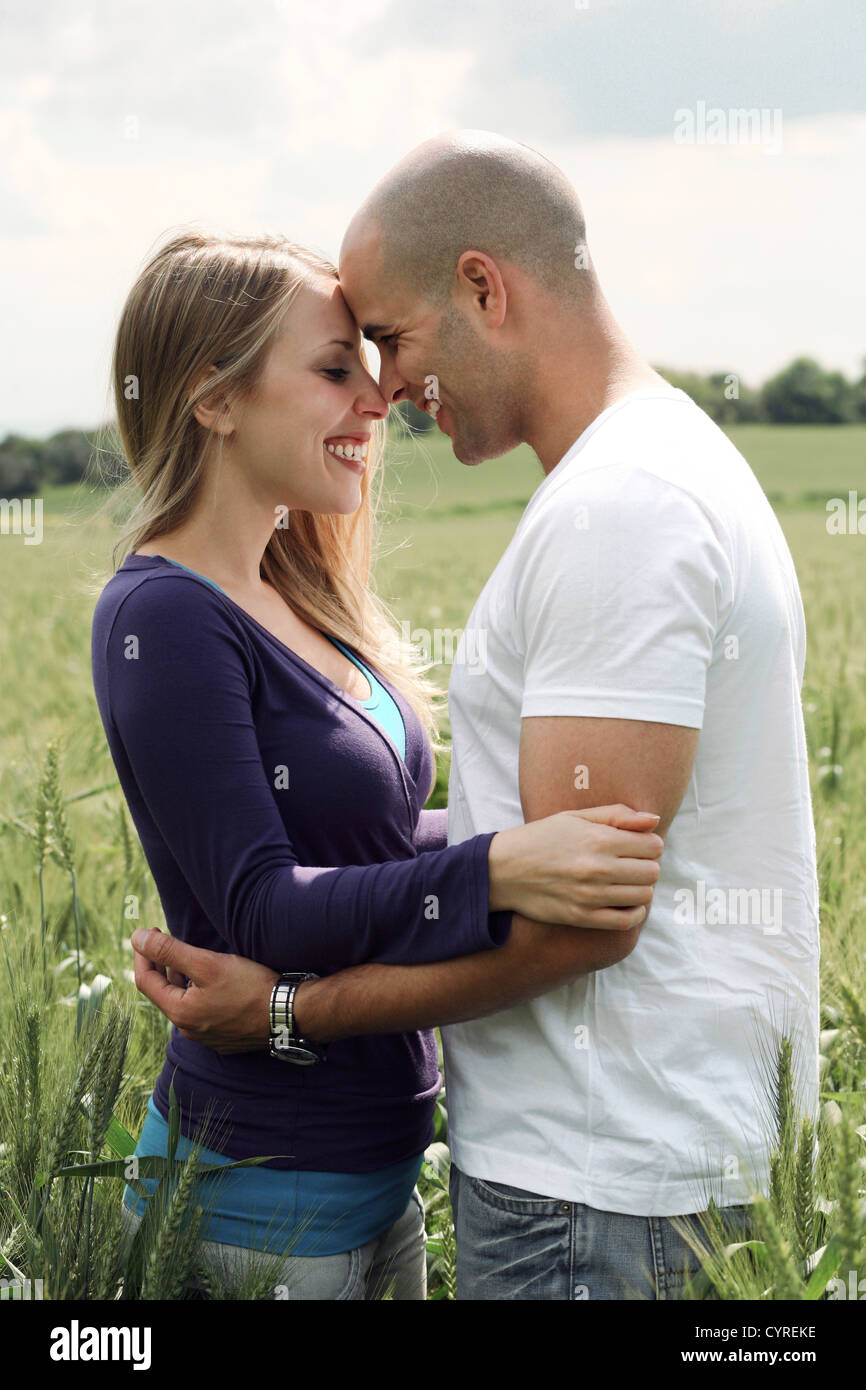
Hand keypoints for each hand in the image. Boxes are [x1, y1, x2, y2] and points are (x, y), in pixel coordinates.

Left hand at [130, 928, 277, 1052]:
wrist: (288, 1014)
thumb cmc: (249, 987)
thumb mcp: (206, 963)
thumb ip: (169, 951)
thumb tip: (136, 938)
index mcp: (179, 1013)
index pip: (146, 981)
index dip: (143, 954)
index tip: (148, 932)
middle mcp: (189, 1030)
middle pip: (164, 993)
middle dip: (161, 965)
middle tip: (165, 939)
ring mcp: (207, 1037)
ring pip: (184, 1002)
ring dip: (181, 978)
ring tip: (188, 956)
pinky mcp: (225, 1037)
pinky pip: (202, 1012)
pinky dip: (199, 993)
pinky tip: (212, 980)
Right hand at [488, 804, 662, 929]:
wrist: (501, 870)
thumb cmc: (540, 838)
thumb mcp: (575, 817)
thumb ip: (617, 815)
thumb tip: (654, 819)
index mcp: (598, 838)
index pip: (653, 846)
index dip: (650, 844)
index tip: (637, 845)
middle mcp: (597, 868)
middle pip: (652, 872)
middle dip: (647, 865)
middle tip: (631, 863)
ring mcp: (590, 895)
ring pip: (643, 896)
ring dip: (640, 888)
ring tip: (624, 881)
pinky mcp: (581, 916)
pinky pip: (626, 921)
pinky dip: (634, 913)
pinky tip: (625, 903)